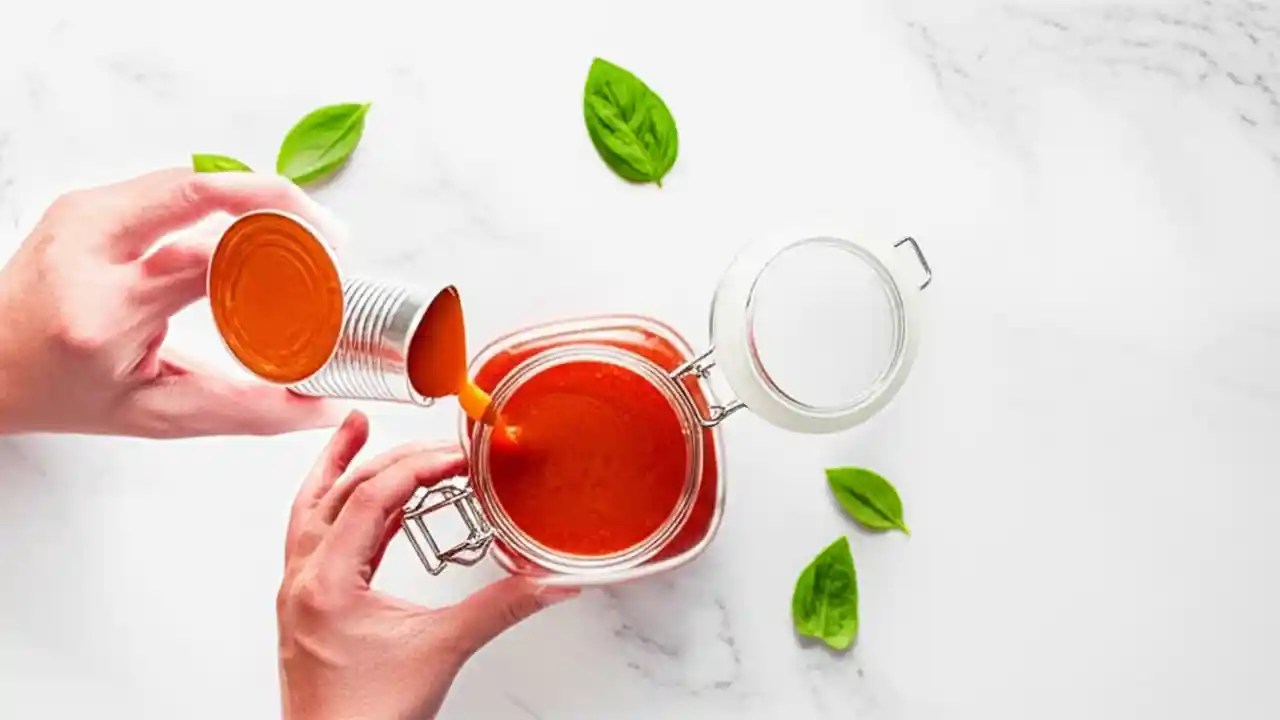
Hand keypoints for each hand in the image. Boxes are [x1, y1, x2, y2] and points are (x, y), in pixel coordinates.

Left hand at [0, 168, 343, 436]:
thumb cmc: (60, 390)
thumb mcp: (154, 414)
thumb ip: (246, 410)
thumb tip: (323, 408)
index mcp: (104, 309)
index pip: (209, 257)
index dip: (280, 255)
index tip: (327, 272)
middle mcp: (87, 246)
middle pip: (198, 189)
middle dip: (278, 200)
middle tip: (329, 235)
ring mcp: (84, 213)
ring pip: (190, 178)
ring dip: (254, 196)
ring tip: (303, 230)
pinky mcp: (89, 200)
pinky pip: (173, 186)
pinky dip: (222, 200)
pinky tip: (254, 224)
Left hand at [278, 411, 577, 719]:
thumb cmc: (365, 719)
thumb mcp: (443, 652)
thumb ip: (501, 608)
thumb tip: (549, 583)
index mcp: (327, 581)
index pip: (372, 498)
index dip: (419, 468)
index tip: (457, 458)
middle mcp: (303, 580)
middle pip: (338, 493)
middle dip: (385, 457)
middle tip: (427, 440)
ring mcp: (299, 593)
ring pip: (311, 510)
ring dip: (337, 468)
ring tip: (355, 432)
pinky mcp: (308, 608)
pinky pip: (316, 538)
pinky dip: (340, 509)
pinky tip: (368, 508)